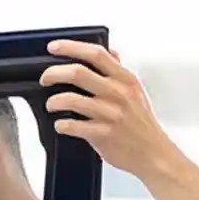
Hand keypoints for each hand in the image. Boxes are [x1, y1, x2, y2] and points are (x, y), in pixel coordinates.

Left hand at [39, 39, 177, 178]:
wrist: (153, 153)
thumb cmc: (141, 122)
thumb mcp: (136, 90)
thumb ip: (119, 71)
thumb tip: (110, 51)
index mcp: (125, 79)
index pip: (96, 54)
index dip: (71, 47)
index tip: (54, 47)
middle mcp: (117, 93)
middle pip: (78, 73)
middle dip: (54, 73)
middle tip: (45, 79)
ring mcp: (110, 114)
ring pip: (71, 99)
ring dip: (54, 101)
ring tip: (51, 104)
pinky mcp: (103, 134)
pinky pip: (73, 126)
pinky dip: (61, 124)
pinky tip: (61, 125)